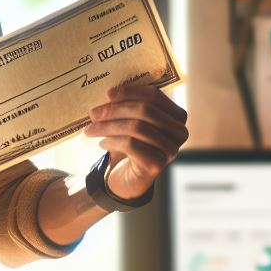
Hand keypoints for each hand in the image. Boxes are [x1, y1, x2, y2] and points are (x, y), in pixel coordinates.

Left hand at [84, 84, 187, 200]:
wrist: (131, 178)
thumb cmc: (132, 145)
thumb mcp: (131, 122)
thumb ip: (127, 106)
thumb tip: (110, 94)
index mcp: (177, 115)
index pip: (154, 95)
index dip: (130, 92)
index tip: (107, 94)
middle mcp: (179, 131)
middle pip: (145, 110)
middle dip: (115, 110)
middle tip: (93, 113)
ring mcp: (171, 149)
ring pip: (136, 127)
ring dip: (108, 127)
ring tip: (91, 130)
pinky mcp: (158, 164)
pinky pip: (131, 145)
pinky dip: (112, 141)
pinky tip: (102, 143)